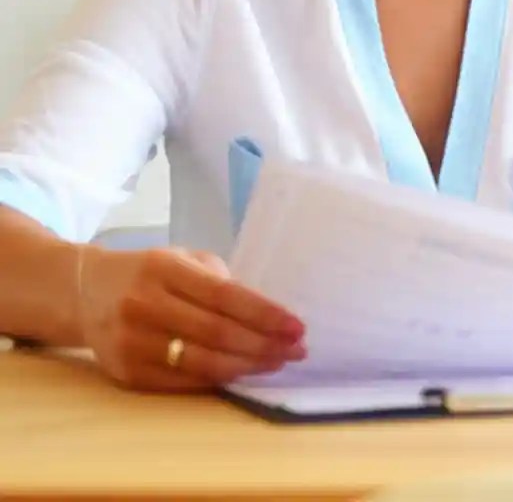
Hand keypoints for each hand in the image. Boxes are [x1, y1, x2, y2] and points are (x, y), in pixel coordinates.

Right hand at [77, 246, 306, 391]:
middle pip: (218, 333)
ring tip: (277, 362)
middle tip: (297, 350)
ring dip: (248, 366)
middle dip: (265, 344)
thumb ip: (221, 282)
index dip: (265, 314)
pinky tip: (243, 372)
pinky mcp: (127, 373)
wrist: (84, 293)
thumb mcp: (182, 261)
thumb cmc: (149, 275)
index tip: (297, 327)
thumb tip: (269, 317)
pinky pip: (184, 382)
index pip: (225, 296)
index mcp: (163, 269)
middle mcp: (144, 305)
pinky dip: (219, 379)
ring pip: (204, 362)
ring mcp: (132, 342)